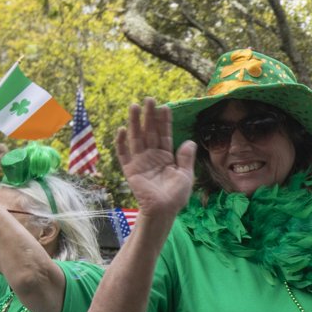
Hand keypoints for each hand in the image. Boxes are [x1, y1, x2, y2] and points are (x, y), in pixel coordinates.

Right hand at [117, 99, 195, 220]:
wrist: (163, 211)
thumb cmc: (176, 196)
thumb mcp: (186, 176)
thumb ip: (185, 159)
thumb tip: (189, 142)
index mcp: (166, 156)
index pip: (164, 134)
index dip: (164, 121)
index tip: (165, 107)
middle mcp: (152, 155)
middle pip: (150, 132)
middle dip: (149, 116)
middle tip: (149, 99)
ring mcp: (140, 161)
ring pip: (137, 138)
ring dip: (135, 122)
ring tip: (134, 106)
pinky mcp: (130, 170)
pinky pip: (124, 154)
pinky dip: (121, 142)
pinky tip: (121, 129)